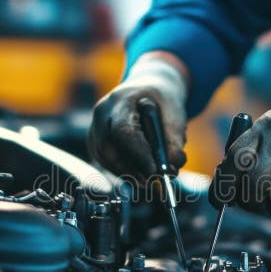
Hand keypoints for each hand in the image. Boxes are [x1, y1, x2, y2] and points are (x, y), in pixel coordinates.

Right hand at [88, 54, 187, 178]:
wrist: (147, 89)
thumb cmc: (162, 100)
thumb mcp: (175, 115)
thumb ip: (175, 142)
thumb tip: (171, 169)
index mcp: (121, 99)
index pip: (123, 131)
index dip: (138, 154)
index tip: (154, 172)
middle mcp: (102, 112)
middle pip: (109, 149)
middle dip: (133, 170)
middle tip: (155, 182)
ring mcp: (95, 127)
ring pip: (106, 159)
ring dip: (129, 173)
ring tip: (152, 179)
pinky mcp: (95, 142)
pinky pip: (106, 162)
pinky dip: (123, 171)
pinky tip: (140, 173)